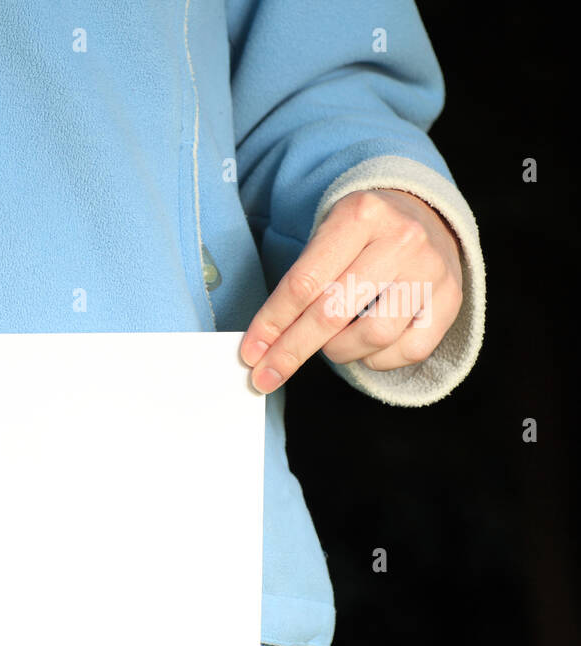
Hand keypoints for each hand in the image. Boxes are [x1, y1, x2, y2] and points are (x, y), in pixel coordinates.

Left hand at [240, 187, 462, 392]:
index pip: (304, 282)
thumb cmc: (361, 233)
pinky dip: (376, 360)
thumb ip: (299, 282)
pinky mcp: (451, 299)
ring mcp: (431, 270)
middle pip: (333, 313)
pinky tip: (363, 347)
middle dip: (291, 351)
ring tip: (328, 345)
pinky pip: (408, 351)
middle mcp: (401, 240)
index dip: (272, 323)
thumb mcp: (326, 235)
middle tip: (266, 375)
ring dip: (337, 352)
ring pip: (372, 337)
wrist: (421, 213)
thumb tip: (264, 342)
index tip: (250, 352)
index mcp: (359, 216)